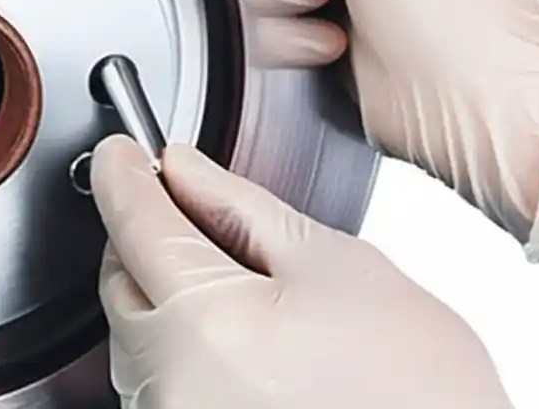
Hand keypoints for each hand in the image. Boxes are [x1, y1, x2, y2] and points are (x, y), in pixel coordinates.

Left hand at [92, 136, 513, 408]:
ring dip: (164, 297)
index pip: (132, 224)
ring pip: (135, 334)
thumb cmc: (418, 389)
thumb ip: (243, 209)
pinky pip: (156, 380)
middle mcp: (172, 384)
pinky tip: (239, 341)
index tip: (120, 153)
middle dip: (147, 238)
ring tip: (246, 296)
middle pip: (120, 280)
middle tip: (196, 215)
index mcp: (206, 323)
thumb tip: (184, 169)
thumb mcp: (337, 266)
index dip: (123, 175)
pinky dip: (178, 348)